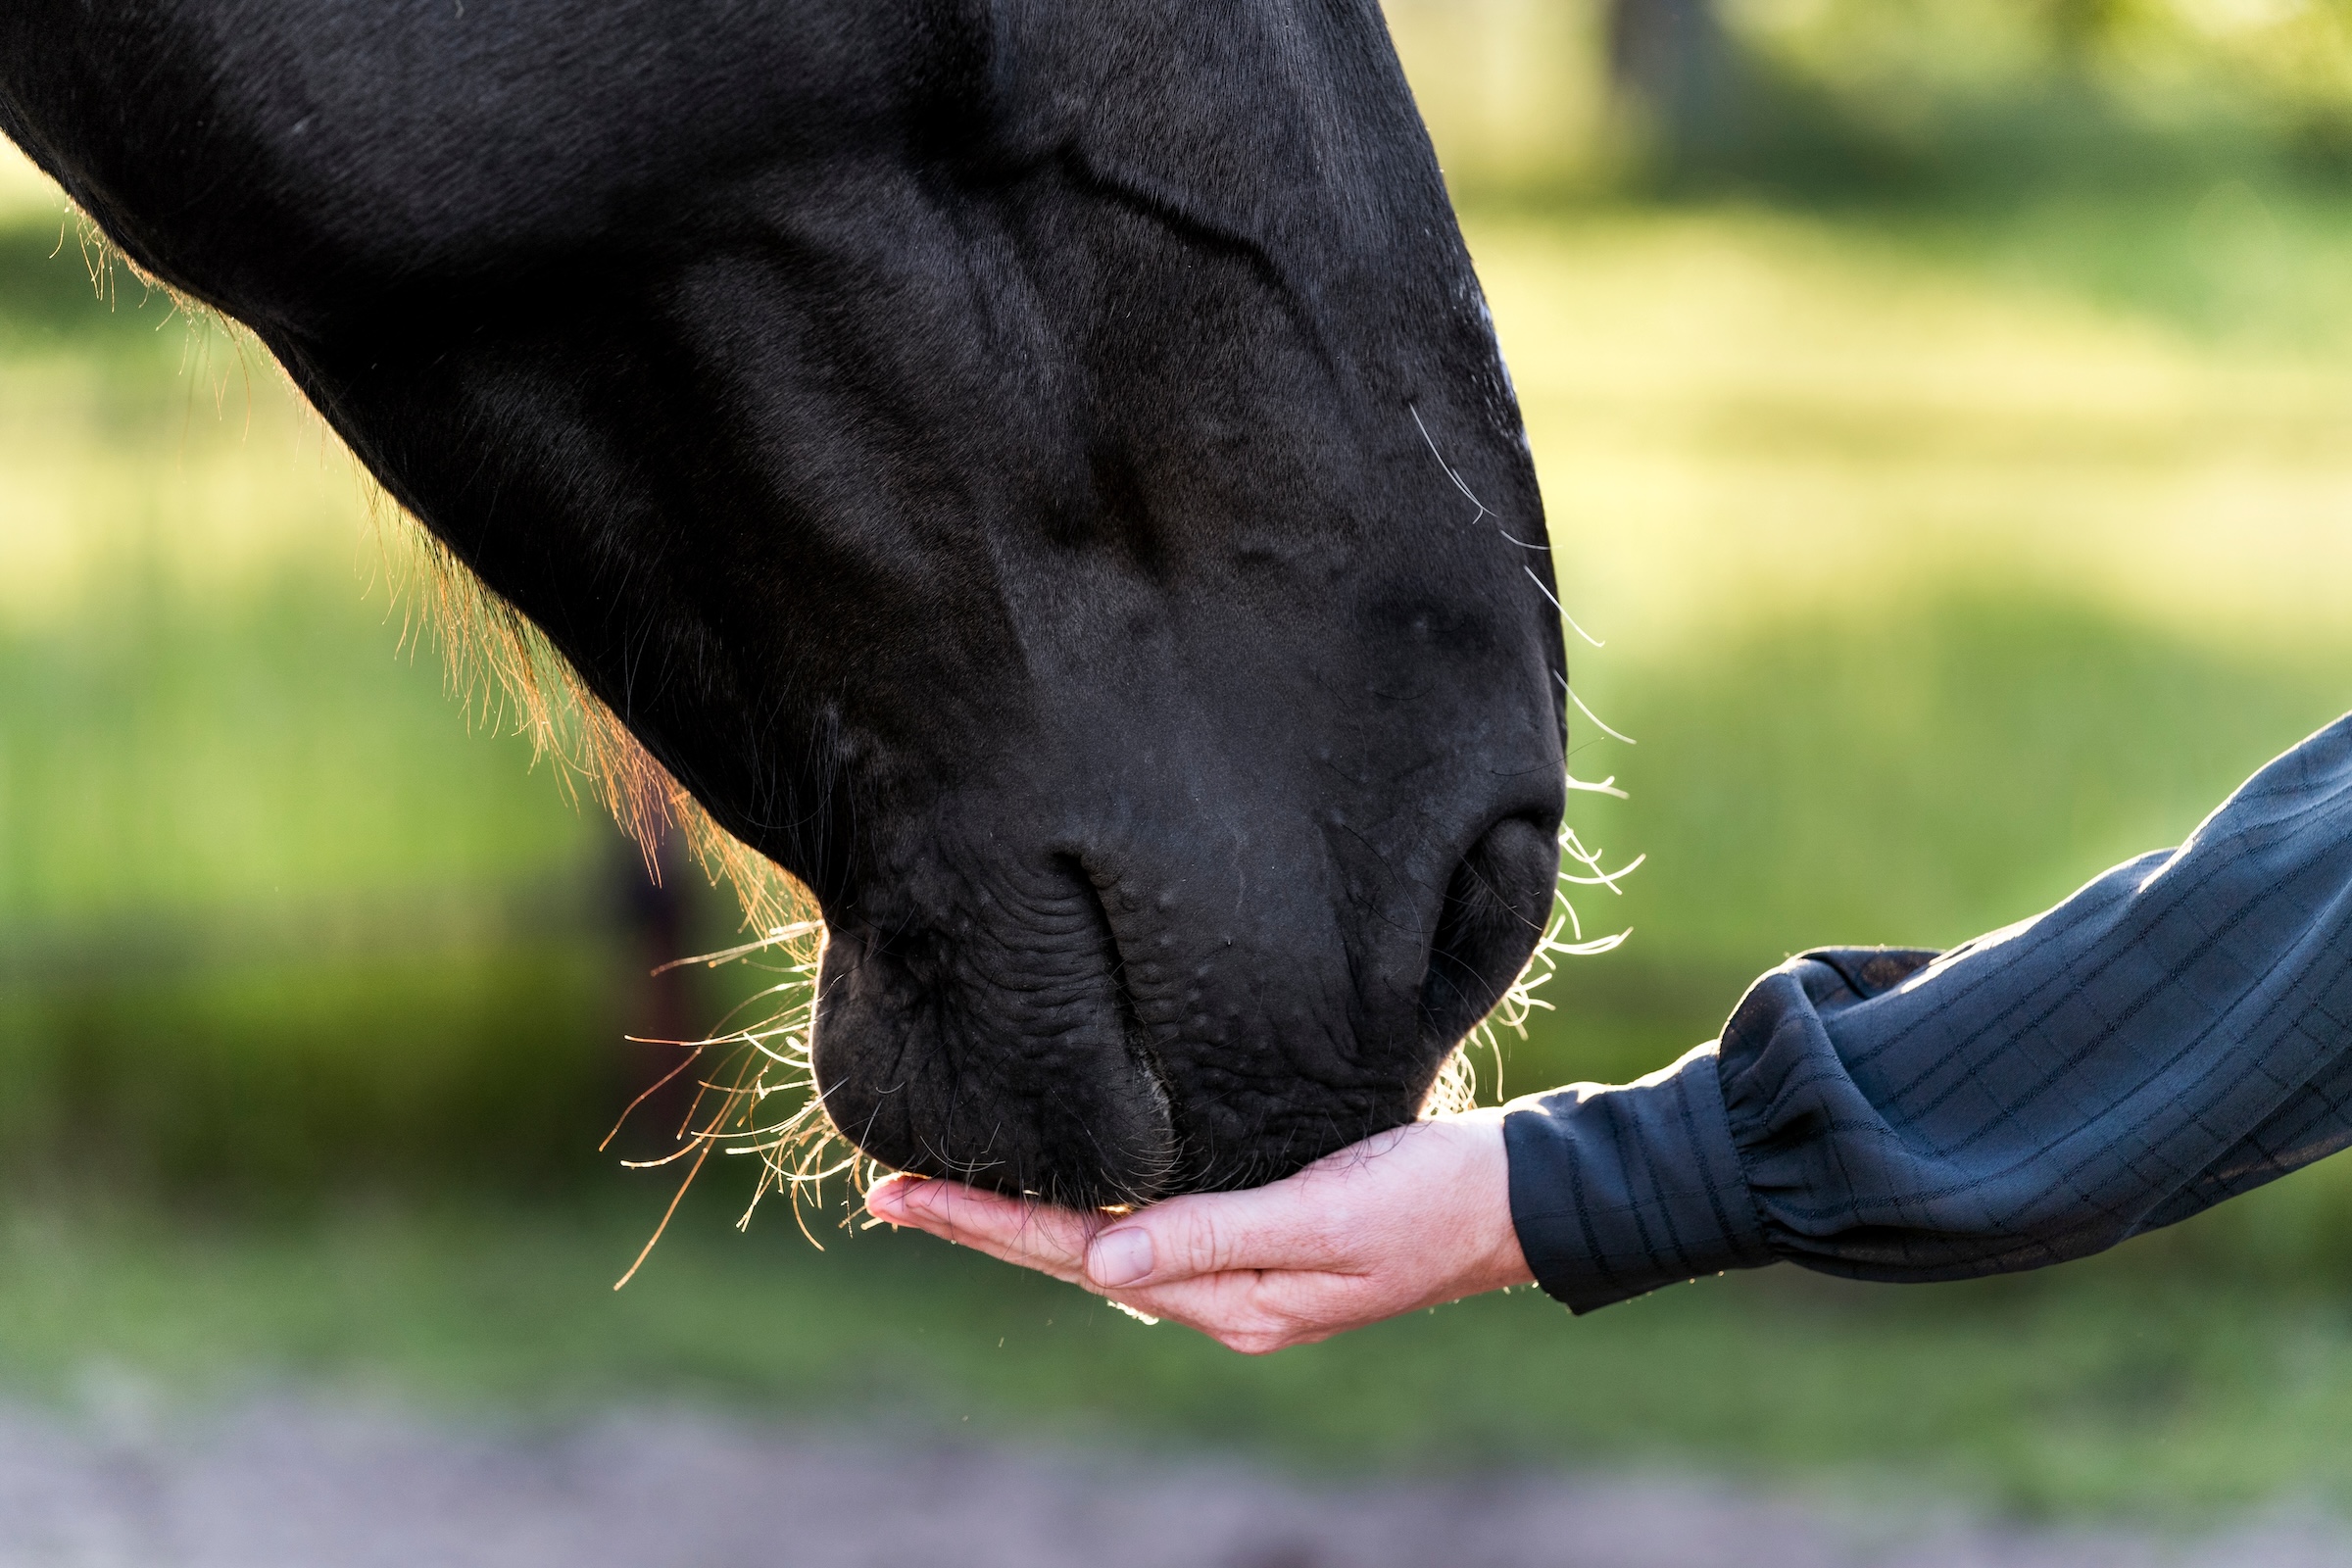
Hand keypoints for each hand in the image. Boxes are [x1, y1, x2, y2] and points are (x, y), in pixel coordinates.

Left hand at [861, 1109, 1533, 1353]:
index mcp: (1231, 1301)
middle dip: (982, 1224)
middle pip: (1074, 1257)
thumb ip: (1215, 1236)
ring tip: (951, 1190)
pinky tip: (1067, 1188)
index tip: (902, 1194)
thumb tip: (1101, 1263)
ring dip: (1027, 1219)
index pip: (1078, 1255)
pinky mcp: (1266, 1238)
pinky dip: (1093, 1209)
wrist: (1521, 1200)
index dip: (987, 1223)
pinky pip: (1154, 1232)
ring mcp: (1245, 1275)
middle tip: (889, 1192)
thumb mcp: (1325, 1215)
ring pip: (1107, 1247)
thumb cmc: (1431, 1198)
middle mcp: (1223, 1298)